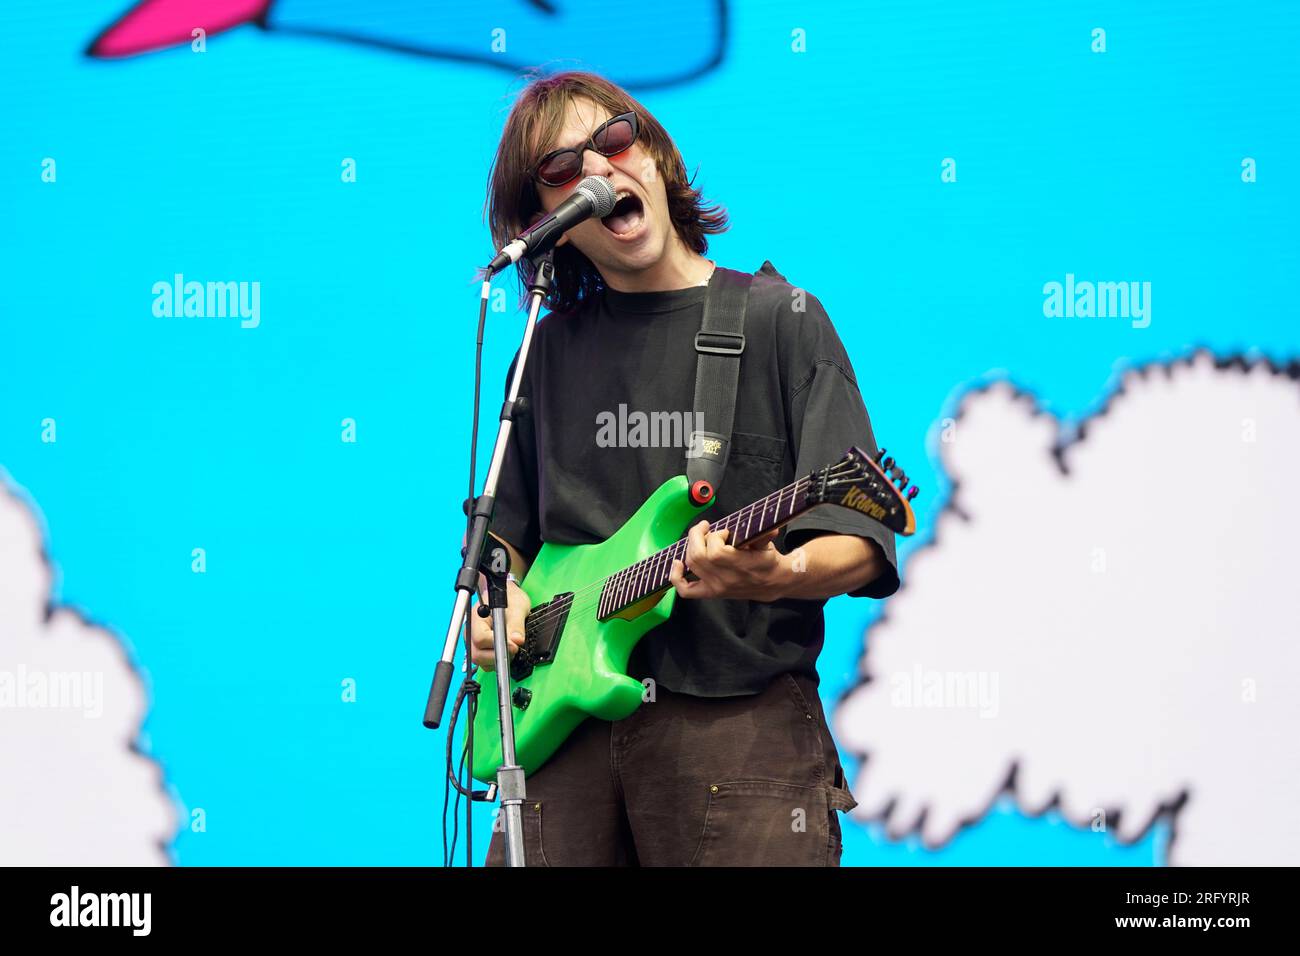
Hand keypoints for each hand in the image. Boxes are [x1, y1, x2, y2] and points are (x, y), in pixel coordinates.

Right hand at [470, 577, 531, 670]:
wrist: (509, 597)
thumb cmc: (510, 598)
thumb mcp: (518, 607)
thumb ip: (516, 624)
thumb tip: (517, 641)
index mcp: (477, 617)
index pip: (480, 638)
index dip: (496, 644)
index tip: (512, 645)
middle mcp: (471, 631)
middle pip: (477, 654)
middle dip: (497, 656)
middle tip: (513, 648)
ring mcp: (474, 641)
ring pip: (481, 661)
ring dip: (497, 660)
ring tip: (510, 648)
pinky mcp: (480, 649)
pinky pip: (485, 663)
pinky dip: (496, 661)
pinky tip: (505, 651)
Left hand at [668, 519, 790, 600]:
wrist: (771, 583)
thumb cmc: (767, 561)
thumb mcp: (767, 545)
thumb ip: (765, 536)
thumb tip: (770, 529)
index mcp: (739, 567)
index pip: (715, 551)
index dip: (716, 536)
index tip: (725, 532)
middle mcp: (725, 579)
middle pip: (697, 555)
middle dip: (698, 536)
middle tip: (706, 528)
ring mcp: (716, 588)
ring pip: (691, 564)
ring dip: (691, 547)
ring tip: (700, 539)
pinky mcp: (710, 593)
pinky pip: (686, 590)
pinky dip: (676, 577)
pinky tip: (677, 563)